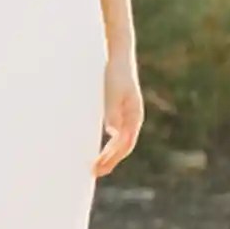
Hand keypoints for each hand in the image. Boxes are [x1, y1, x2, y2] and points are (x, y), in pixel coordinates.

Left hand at [95, 53, 143, 176]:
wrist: (118, 56)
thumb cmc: (115, 72)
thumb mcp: (112, 91)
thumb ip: (113, 111)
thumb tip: (113, 133)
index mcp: (134, 115)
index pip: (125, 143)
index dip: (112, 157)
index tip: (98, 168)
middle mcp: (133, 118)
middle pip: (124, 146)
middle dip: (110, 161)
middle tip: (94, 173)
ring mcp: (128, 115)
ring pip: (121, 142)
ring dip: (110, 155)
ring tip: (96, 166)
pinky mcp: (120, 111)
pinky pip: (117, 134)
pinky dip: (109, 145)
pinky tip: (100, 148)